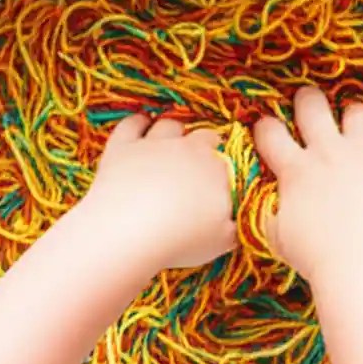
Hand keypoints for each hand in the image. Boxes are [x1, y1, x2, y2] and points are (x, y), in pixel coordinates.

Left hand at [72, 115, 236, 270]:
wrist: (130, 233)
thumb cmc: (182, 240)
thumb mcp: (223, 240)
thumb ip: (235, 222)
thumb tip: (239, 216)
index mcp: (217, 170)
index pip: (230, 159)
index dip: (226, 168)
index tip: (222, 179)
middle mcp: (189, 149)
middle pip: (204, 136)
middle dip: (205, 145)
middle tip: (199, 162)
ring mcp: (154, 144)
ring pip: (169, 125)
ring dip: (173, 131)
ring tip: (171, 141)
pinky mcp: (123, 147)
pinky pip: (132, 125)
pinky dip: (138, 123)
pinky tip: (140, 124)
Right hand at [252, 56, 362, 284]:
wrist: (361, 267)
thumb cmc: (318, 260)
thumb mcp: (276, 235)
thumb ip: (268, 209)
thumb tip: (263, 199)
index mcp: (294, 170)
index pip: (270, 132)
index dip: (267, 128)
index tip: (269, 130)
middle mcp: (326, 149)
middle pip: (311, 105)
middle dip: (309, 102)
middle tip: (312, 108)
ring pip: (355, 109)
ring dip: (356, 113)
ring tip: (359, 119)